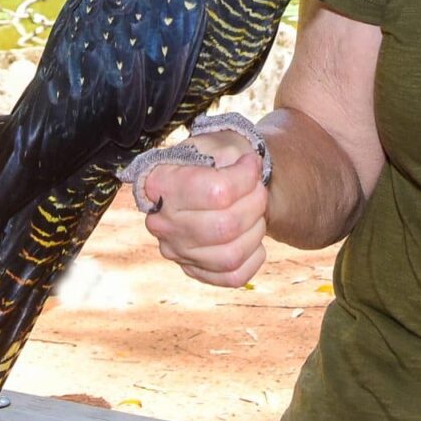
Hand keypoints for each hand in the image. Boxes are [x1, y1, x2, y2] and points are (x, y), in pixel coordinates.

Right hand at [138, 130, 268, 286]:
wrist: (206, 179)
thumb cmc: (212, 160)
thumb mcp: (218, 143)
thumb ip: (234, 153)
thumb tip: (250, 169)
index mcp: (161, 184)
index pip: (216, 191)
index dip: (245, 177)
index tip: (251, 164)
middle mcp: (162, 223)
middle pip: (225, 227)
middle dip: (255, 204)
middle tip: (259, 189)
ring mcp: (176, 252)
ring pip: (230, 256)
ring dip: (256, 230)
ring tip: (255, 212)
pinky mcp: (194, 271)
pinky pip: (233, 276)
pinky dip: (253, 257)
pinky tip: (250, 236)